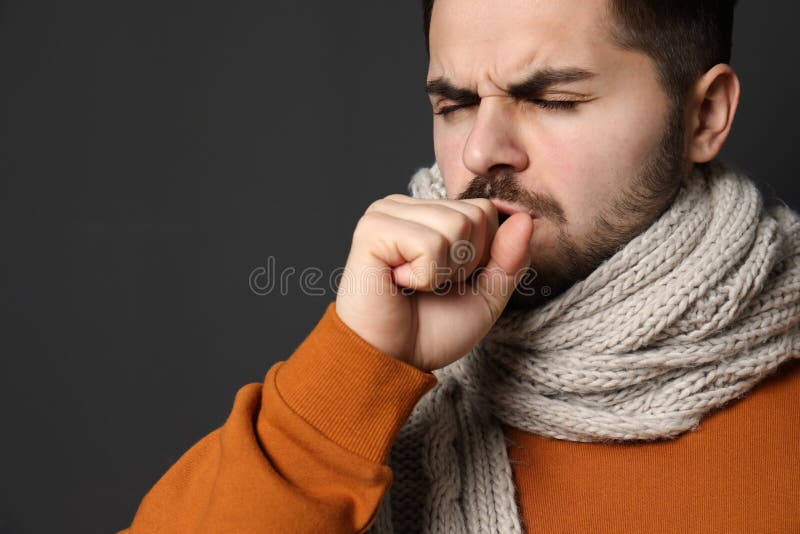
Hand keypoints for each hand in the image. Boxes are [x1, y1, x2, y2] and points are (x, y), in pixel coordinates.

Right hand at [335, 194, 533, 371]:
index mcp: (426, 214)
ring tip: (414, 285)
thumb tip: (526, 219)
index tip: (447, 282)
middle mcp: (404, 206)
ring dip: (444, 271)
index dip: (480, 256)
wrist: (390, 362)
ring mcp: (384, 213)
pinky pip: (430, 243)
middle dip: (464, 264)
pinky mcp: (372, 229)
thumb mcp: (486, 296)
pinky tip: (398, 283)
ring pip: (456, 226)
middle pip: (474, 215)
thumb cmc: (429, 331)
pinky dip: (425, 276)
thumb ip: (509, 259)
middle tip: (428, 286)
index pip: (484, 210)